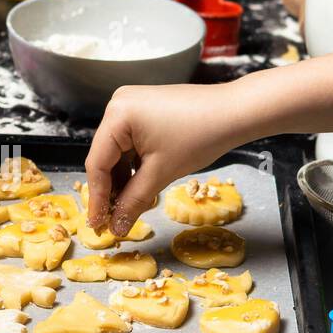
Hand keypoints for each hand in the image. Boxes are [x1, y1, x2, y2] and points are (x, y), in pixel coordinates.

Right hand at [84, 84, 247, 235]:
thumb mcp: (162, 173)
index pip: (98, 163)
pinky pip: (131, 143)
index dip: (97, 198)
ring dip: (124, 179)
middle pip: (106, 157)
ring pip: (119, 152)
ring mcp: (131, 105)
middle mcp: (118, 105)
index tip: (98, 224)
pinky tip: (141, 186)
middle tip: (112, 219)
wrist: (236, 112)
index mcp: (117, 115)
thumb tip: (116, 227)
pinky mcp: (145, 110)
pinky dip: (135, 165)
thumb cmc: (200, 137)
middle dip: (111, 189)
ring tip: (129, 206)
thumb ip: (133, 201)